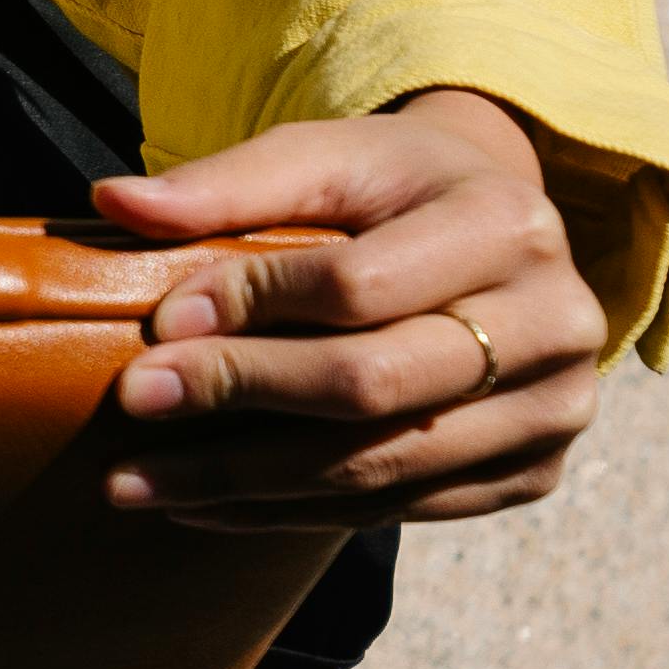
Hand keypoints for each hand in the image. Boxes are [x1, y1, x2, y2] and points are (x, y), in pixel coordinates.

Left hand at [91, 87, 611, 526]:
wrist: (499, 235)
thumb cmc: (397, 187)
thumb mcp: (326, 155)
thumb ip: (227, 183)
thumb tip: (111, 203)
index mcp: (508, 225)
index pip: (359, 285)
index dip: (252, 306)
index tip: (159, 326)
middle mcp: (557, 324)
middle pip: (375, 386)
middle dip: (242, 397)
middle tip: (135, 403)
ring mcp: (555, 410)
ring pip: (382, 467)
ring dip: (248, 484)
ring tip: (139, 482)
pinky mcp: (534, 472)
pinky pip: (400, 509)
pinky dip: (295, 512)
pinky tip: (209, 505)